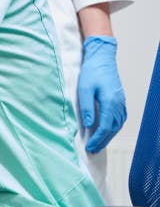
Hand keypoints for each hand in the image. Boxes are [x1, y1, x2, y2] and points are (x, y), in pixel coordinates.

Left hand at [78, 36, 126, 152]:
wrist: (102, 57)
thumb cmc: (92, 71)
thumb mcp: (84, 89)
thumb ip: (87, 107)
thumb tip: (89, 125)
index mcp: (110, 102)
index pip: (105, 127)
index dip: (97, 138)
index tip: (89, 146)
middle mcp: (118, 104)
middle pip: (113, 128)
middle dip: (103, 140)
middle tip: (93, 149)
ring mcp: (121, 102)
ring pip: (118, 124)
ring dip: (109, 135)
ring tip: (99, 143)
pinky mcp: (120, 99)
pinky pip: (119, 118)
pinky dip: (114, 127)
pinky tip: (108, 130)